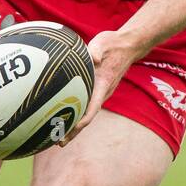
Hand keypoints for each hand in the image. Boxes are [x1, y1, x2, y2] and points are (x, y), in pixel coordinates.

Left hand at [60, 30, 136, 146]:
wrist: (128, 45)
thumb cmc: (113, 43)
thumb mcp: (103, 42)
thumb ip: (97, 51)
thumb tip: (93, 58)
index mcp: (103, 84)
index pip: (92, 108)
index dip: (82, 121)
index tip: (71, 130)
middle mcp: (102, 92)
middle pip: (87, 117)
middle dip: (74, 131)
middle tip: (58, 142)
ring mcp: (100, 92)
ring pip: (86, 113)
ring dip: (74, 125)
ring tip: (57, 136)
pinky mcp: (97, 88)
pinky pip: (86, 104)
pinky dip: (76, 112)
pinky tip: (63, 114)